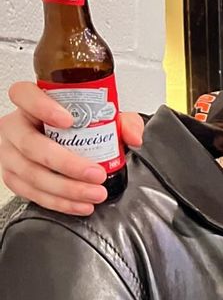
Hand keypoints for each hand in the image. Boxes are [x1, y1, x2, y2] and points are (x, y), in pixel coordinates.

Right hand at [0, 81, 144, 214]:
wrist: (68, 150)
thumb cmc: (79, 130)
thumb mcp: (103, 119)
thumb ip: (122, 121)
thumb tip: (133, 136)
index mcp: (31, 105)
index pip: (24, 95)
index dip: (41, 106)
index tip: (68, 120)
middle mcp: (16, 127)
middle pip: (31, 145)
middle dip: (67, 164)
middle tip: (96, 174)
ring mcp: (10, 153)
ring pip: (32, 173)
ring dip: (67, 188)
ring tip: (95, 193)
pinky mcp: (13, 177)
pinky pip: (31, 193)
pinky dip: (59, 202)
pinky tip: (80, 205)